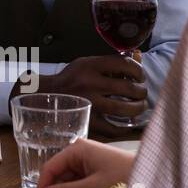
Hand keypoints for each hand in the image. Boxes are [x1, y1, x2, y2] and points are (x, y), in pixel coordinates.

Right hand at [20, 55, 147, 135]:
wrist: (45, 96)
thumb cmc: (70, 80)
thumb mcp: (86, 64)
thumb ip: (110, 64)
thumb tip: (138, 59)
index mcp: (90, 66)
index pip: (125, 64)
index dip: (139, 71)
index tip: (140, 76)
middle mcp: (90, 84)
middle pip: (129, 89)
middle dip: (142, 92)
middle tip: (142, 93)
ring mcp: (90, 104)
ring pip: (126, 109)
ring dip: (139, 108)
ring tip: (139, 106)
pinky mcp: (88, 122)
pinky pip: (115, 128)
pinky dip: (126, 127)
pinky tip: (127, 123)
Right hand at [33, 137, 135, 187]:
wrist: (150, 174)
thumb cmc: (123, 176)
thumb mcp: (93, 186)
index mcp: (76, 149)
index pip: (50, 167)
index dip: (42, 185)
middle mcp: (79, 152)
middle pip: (59, 174)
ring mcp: (87, 161)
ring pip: (69, 180)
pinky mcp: (95, 169)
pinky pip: (80, 182)